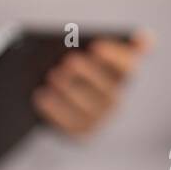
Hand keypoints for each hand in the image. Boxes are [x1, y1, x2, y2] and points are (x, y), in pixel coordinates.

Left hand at [32, 32, 150, 137]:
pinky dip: (56, 110)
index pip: (129, 67)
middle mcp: (116, 99)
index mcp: (121, 74)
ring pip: (90, 109)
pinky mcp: (81, 132)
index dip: (116, 57)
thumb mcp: (79, 48)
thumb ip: (87, 39)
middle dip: (89, 75)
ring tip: (53, 76)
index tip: (96, 45)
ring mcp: (100, 119)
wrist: (54, 94)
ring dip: (71, 92)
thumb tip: (107, 37)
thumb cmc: (69, 62)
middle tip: (69, 61)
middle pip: (108, 90)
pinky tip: (41, 95)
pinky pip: (71, 125)